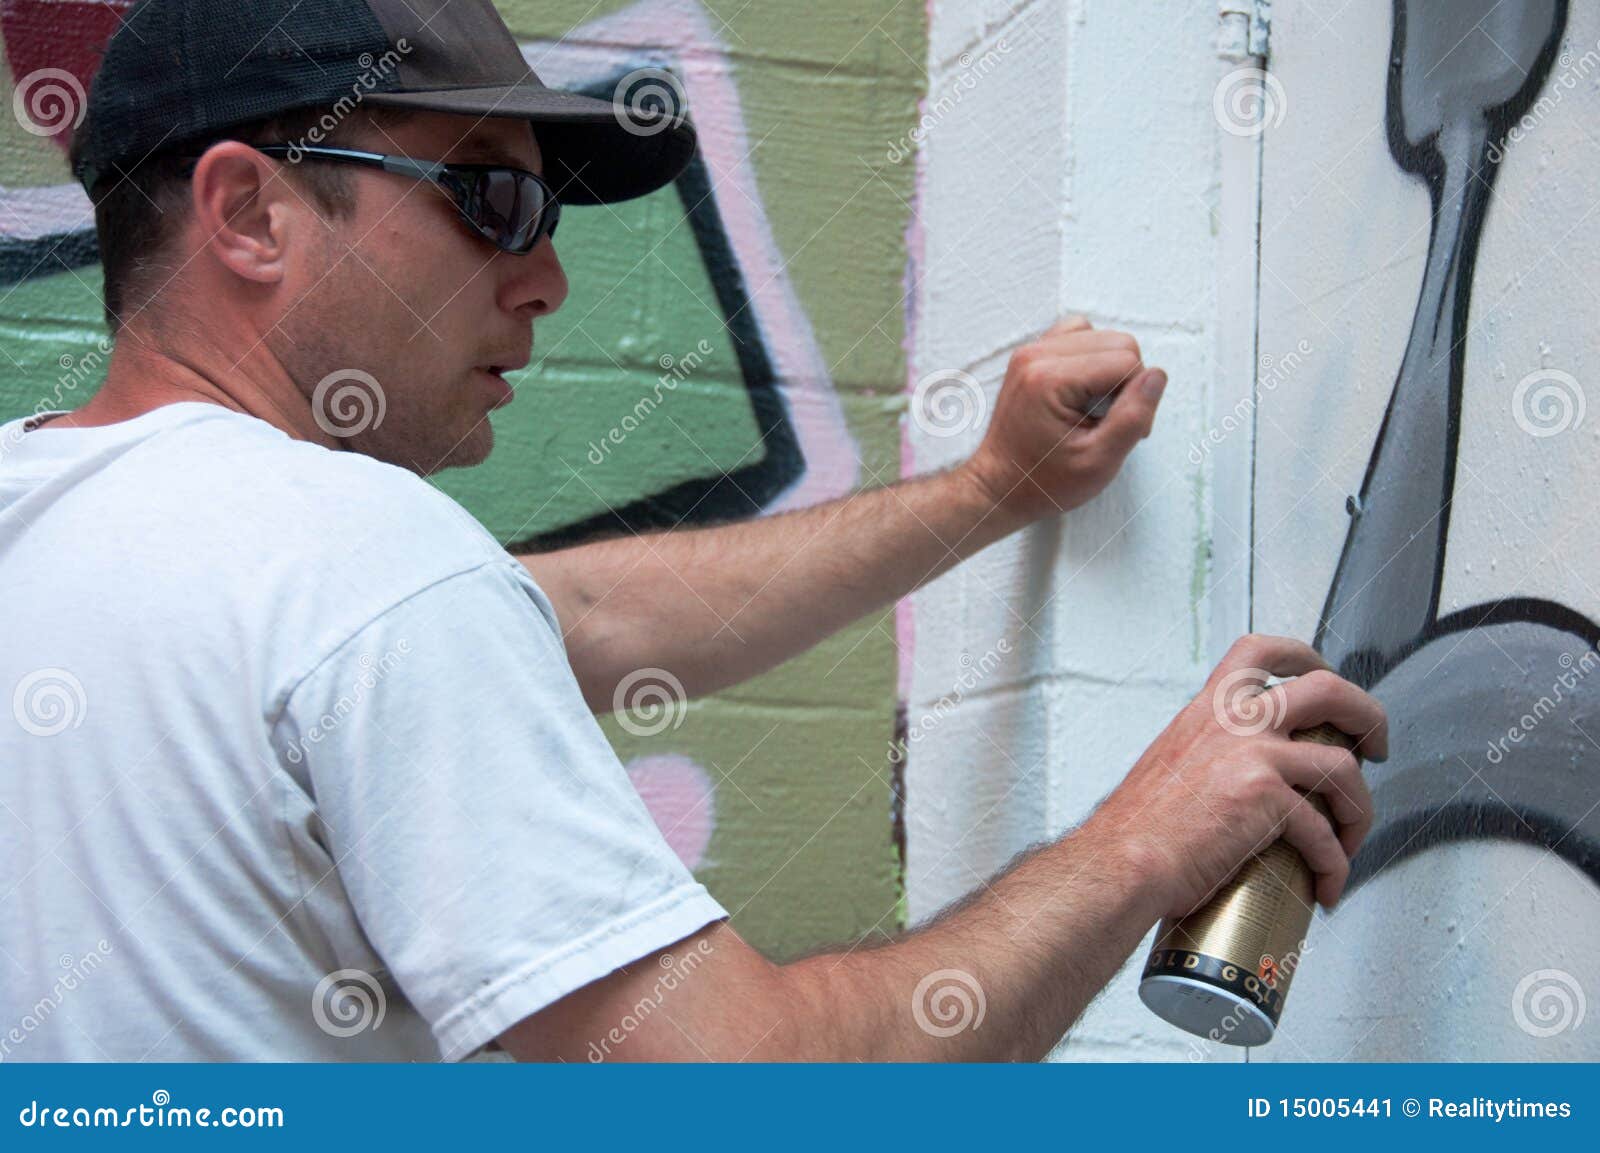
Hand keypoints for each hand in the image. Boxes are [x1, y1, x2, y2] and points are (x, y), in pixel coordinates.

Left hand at [962, 315, 1166, 524]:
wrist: (999, 486)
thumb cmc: (1044, 482)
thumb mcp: (1099, 462)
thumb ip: (1133, 416)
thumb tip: (1158, 375)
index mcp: (1049, 379)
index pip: (1127, 362)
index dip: (1138, 398)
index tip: (1123, 433)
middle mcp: (1036, 355)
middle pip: (1118, 342)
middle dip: (1127, 382)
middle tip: (1111, 423)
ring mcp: (1030, 351)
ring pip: (1101, 335)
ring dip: (1110, 369)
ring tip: (1097, 407)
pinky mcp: (1032, 355)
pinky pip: (1078, 336)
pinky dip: (1091, 360)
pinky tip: (1084, 393)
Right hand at [1087, 634, 1387, 921]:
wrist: (1124, 861)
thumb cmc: (1140, 830)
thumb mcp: (1172, 764)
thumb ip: (1209, 754)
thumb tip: (1238, 777)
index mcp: (1207, 710)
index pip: (1259, 651)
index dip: (1305, 656)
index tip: (1325, 675)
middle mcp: (1234, 722)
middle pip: (1327, 689)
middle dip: (1368, 717)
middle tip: (1375, 748)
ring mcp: (1253, 754)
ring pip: (1343, 764)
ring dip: (1361, 808)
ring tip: (1352, 838)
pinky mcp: (1266, 796)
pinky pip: (1325, 831)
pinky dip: (1335, 863)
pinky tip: (1327, 883)